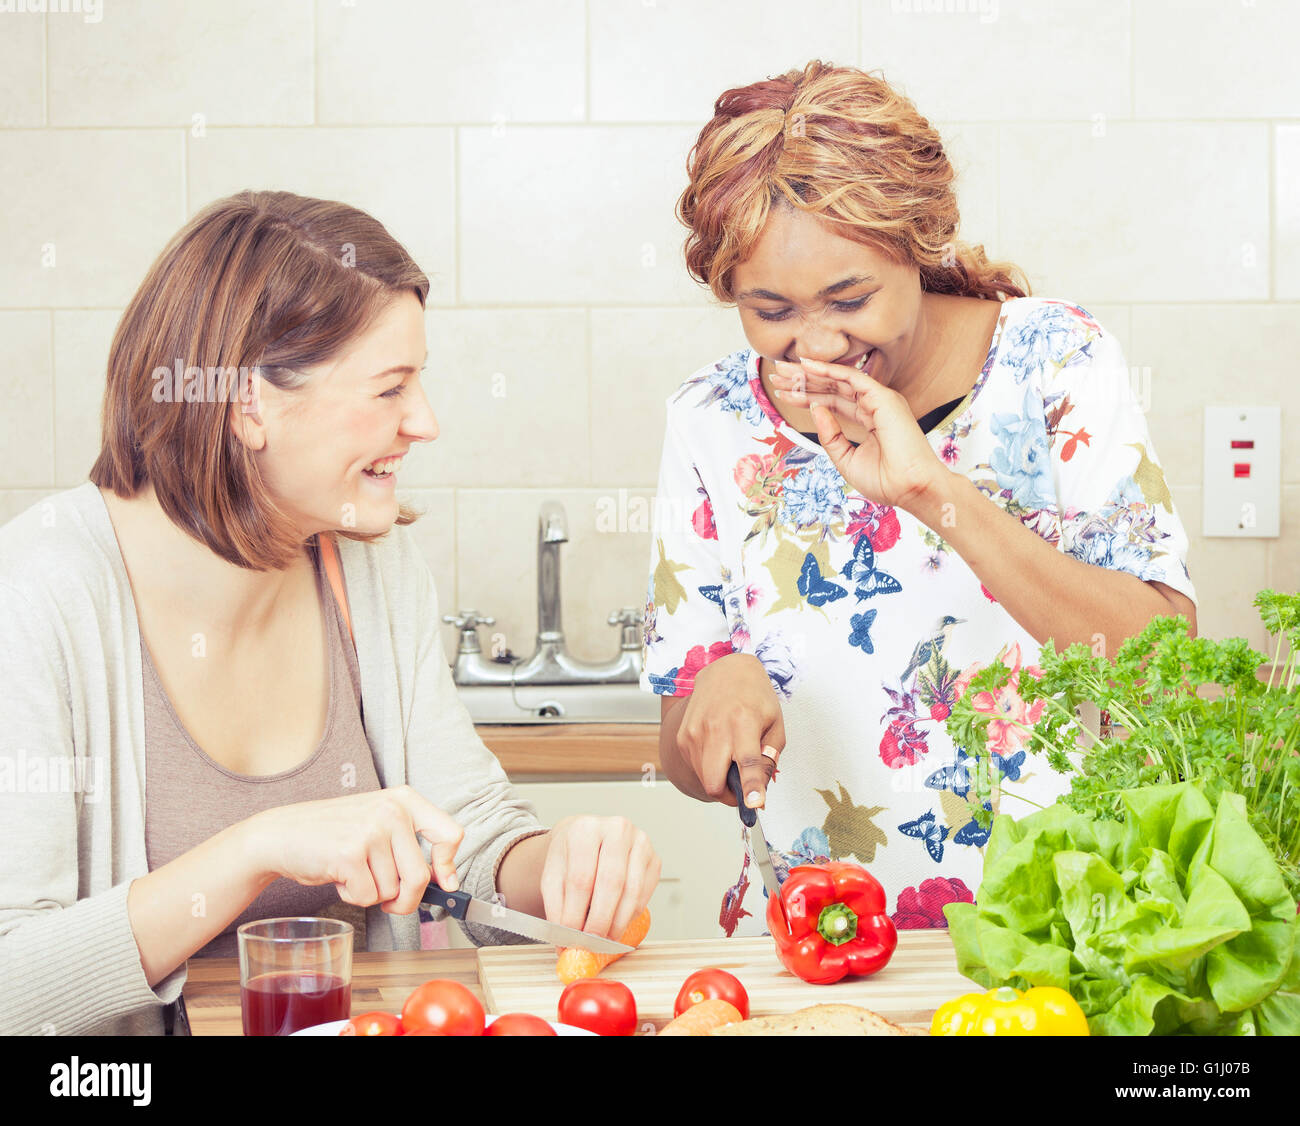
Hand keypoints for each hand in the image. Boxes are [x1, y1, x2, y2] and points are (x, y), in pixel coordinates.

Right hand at [246, 785, 463, 915]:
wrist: (282, 833)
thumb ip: (411, 845)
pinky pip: (367, 897)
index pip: (451, 834)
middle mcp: (392, 811)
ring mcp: (371, 831)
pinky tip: (340, 875)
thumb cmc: (334, 834)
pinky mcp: (349, 854)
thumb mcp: (379, 825)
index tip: (445, 883)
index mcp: (405, 800)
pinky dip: (354, 896)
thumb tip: (447, 882)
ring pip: (392, 891)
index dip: (449, 865)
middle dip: (405, 899)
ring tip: (353, 871)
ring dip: (373, 894)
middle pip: (421, 876)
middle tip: (387, 898)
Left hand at [539, 815, 659, 939]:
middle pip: (611, 883)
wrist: (586, 839)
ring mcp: (640, 843)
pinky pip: (645, 895)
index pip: (581, 878)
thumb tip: (566, 939)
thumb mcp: (552, 876)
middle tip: (590, 942)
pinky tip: (616, 921)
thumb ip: (557, 907)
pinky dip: (630, 915)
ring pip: (632, 891)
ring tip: (602, 938)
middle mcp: (617, 830)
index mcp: (586, 829)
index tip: (571, 936)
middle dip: (600, 920)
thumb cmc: (570, 857)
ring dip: (617, 922)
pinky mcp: (654, 859)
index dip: (576, 912)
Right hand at [677, 652, 783, 810]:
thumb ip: (770, 757)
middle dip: (728, 795)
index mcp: (744, 722)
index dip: (751, 786)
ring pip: (704, 779)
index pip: (748, 761)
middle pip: (714, 781)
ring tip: (731, 759)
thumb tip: (760, 789)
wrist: (724, 672)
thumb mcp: (775, 723)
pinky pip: (696, 768)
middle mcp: (715, 728)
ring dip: (719, 780)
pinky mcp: (682, 737)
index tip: (753, 804)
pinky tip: (718, 749)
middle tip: (742, 788)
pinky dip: (708, 768)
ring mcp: (694, 733)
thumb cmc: (753, 696)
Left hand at [770, 357, 949, 512]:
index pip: (833, 403)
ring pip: (839, 381)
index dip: (807, 397)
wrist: (910, 488)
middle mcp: (873, 406)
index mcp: (869, 420)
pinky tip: (807, 366)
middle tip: (777, 374)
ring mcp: (879, 400)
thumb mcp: (846, 459)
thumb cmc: (885, 481)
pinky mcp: (883, 397)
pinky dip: (829, 370)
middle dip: (803, 381)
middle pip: (832, 389)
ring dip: (810, 374)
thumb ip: (830, 435)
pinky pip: (852, 377)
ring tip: (784, 369)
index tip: (783, 394)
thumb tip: (815, 408)